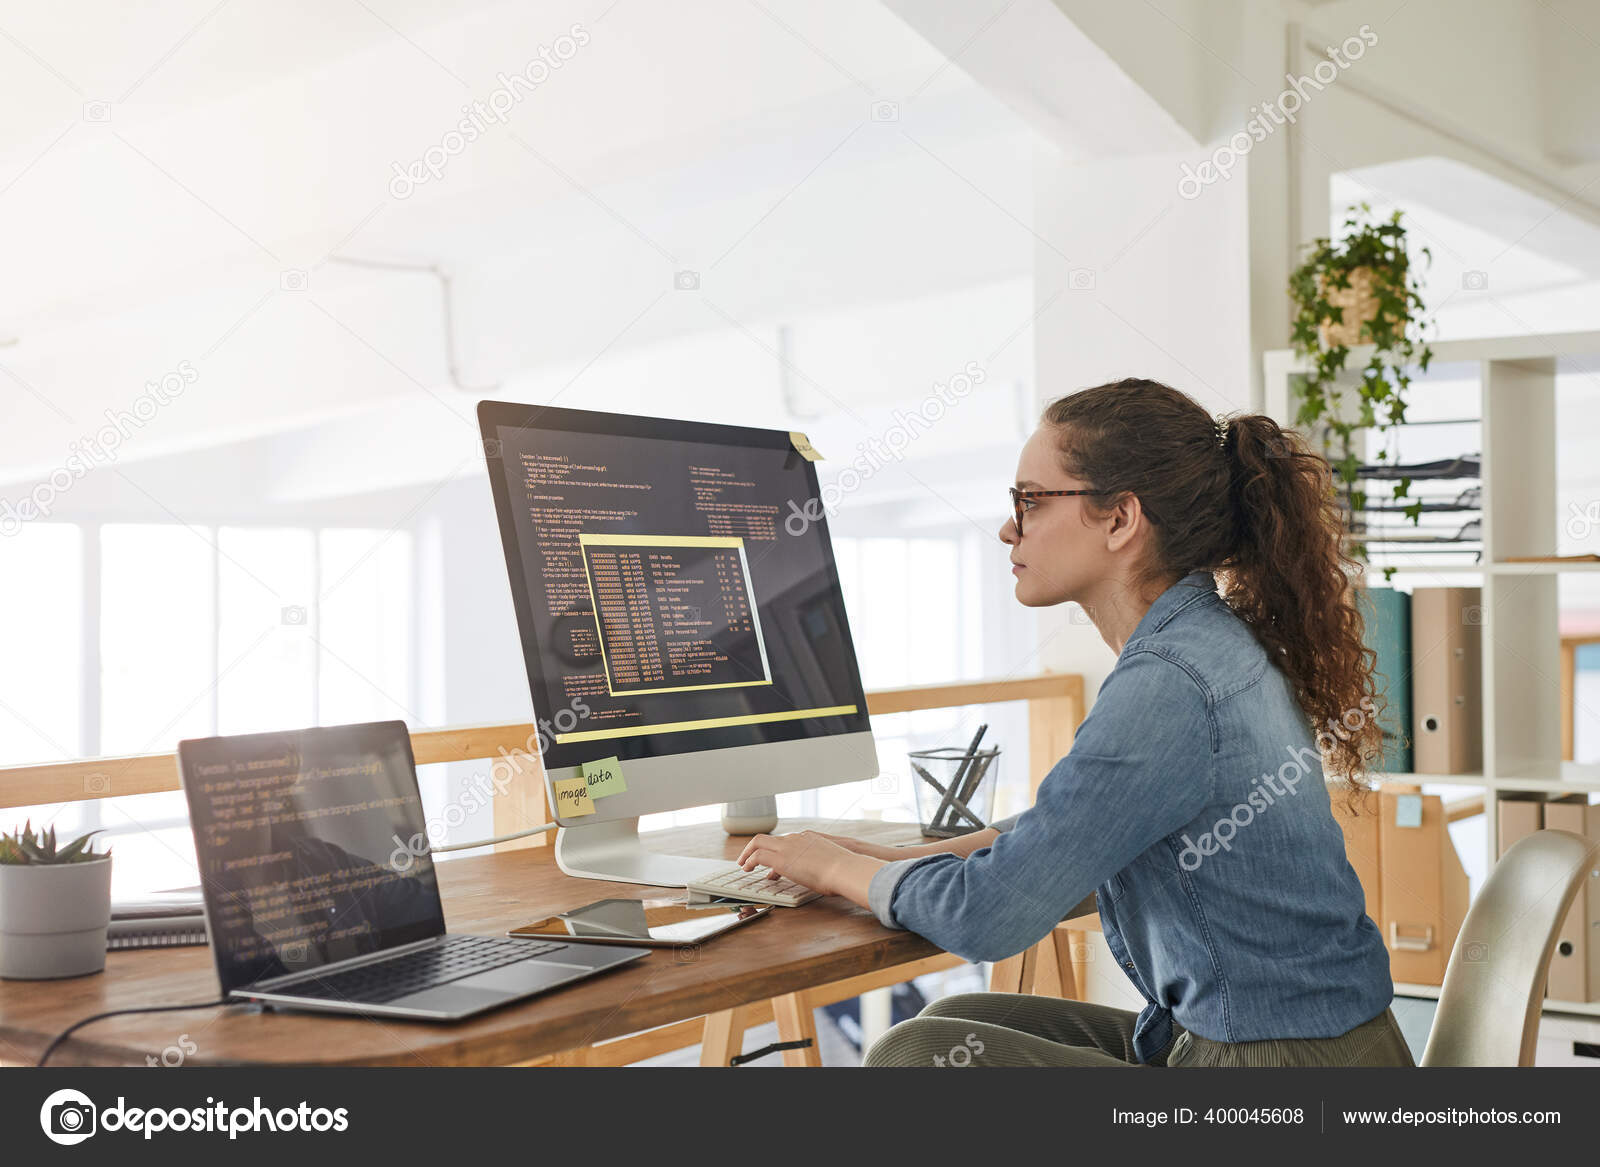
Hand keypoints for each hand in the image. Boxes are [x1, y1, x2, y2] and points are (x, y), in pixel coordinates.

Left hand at [735, 830, 882, 903]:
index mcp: (807, 837)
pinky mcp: (781, 859)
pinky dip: (749, 861)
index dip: (775, 851)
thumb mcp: (831, 861)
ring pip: (758, 842)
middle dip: (754, 847)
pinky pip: (758, 856)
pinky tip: (747, 869)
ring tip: (743, 864)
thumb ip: (821, 863)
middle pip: (767, 837)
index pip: (784, 840)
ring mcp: (787, 847)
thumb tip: (823, 874)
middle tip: (747, 858)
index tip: (771, 862)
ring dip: (748, 853)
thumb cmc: (844, 869)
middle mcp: (795, 838)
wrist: (845, 868)